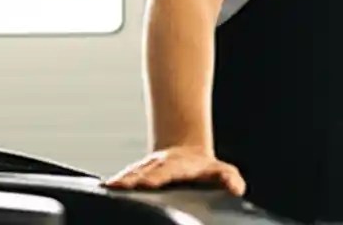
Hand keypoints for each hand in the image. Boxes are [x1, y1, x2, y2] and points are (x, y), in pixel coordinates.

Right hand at [102, 146, 245, 195]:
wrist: (187, 153)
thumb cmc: (204, 169)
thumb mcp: (222, 171)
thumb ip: (230, 178)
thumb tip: (236, 189)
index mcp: (177, 165)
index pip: (166, 171)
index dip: (156, 177)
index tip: (146, 183)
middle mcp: (158, 164)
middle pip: (143, 171)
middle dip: (131, 178)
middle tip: (119, 186)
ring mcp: (146, 167)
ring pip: (131, 172)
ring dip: (120, 180)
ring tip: (109, 187)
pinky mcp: (137, 173)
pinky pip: (125, 177)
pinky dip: (115, 182)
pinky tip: (106, 189)